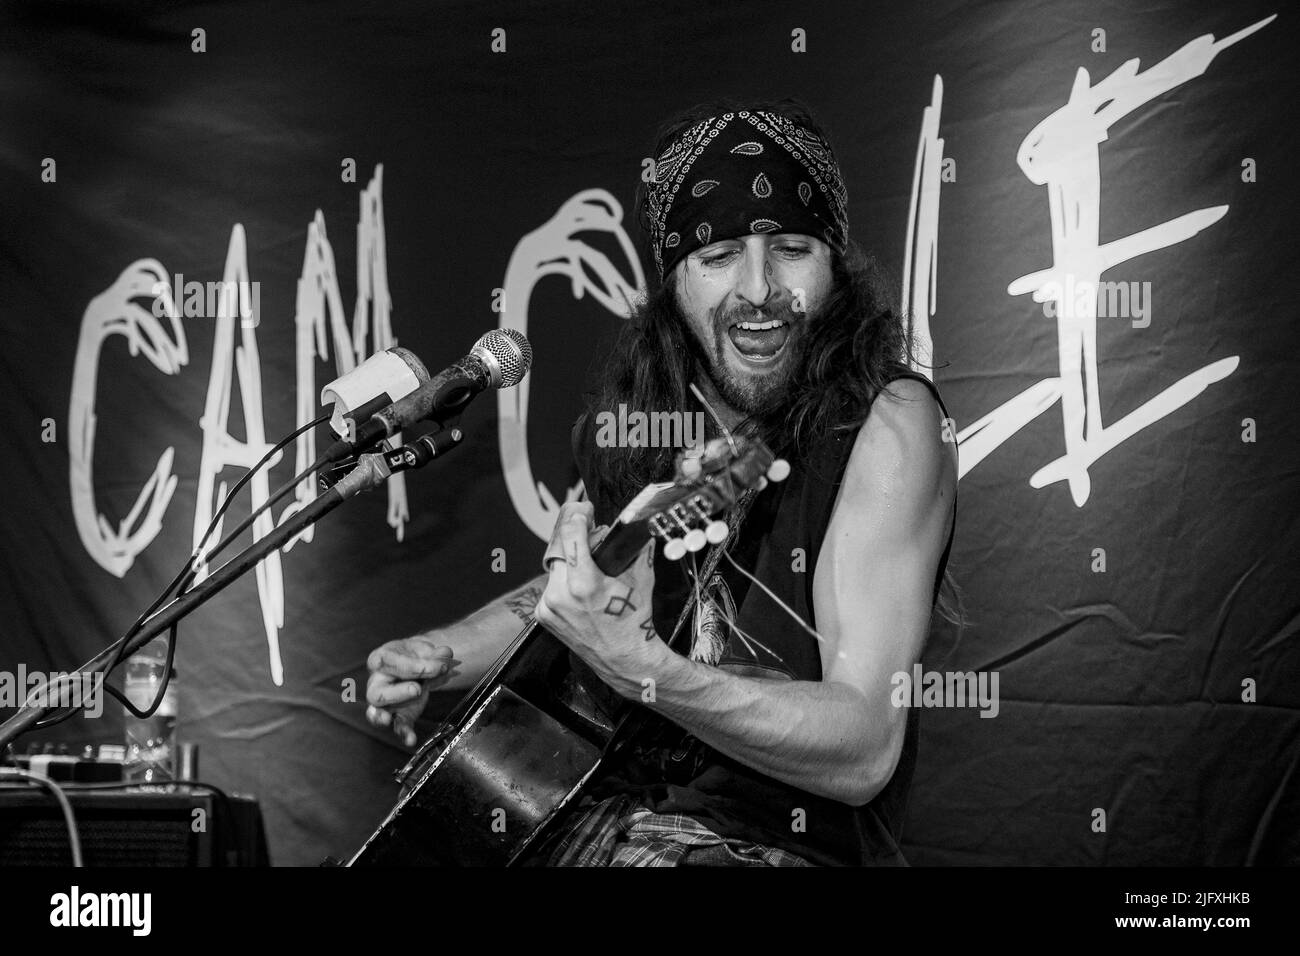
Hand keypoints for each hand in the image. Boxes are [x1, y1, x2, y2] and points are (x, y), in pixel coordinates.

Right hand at [365, 635, 454, 745]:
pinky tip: (411, 739)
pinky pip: (398, 725)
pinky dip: (404, 733)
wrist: (416, 663)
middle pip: (376, 693)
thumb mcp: (424, 649)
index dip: (418, 666)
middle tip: (417, 689)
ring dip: (381, 718)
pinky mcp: (399, 715)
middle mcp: (377, 683)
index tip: (440, 666)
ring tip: (386, 719)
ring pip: (376, 713)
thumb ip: (435, 654)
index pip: (392, 664)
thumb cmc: (414, 655)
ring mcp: (385, 702)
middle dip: (397, 692)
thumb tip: (445, 653)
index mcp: (381, 660)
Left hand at [534, 502, 663, 697]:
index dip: (576, 516)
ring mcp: (549, 607)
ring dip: (568, 560)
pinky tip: (578, 585)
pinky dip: (563, 581)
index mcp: (584, 584)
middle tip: (587, 532)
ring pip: (554, 567)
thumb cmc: (634, 621)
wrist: (625, 659)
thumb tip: (637, 526)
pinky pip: (550, 586)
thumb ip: (638, 548)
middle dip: (573, 538)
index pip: (570, 535)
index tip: (583, 511)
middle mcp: (561, 595)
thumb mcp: (641, 579)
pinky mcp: (543, 616)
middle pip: (559, 549)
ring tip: (586, 563)